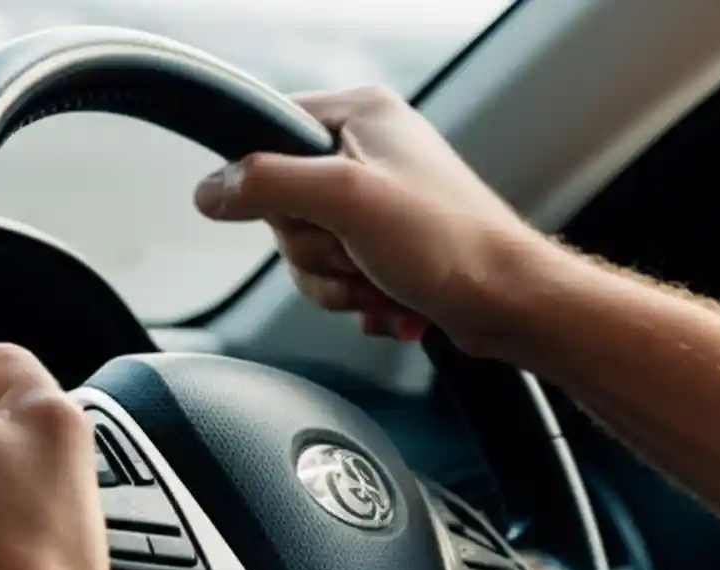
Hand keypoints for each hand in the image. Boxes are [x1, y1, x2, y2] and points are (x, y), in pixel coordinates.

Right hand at [194, 86, 549, 350]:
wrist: (510, 306)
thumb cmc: (452, 245)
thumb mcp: (346, 200)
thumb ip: (268, 185)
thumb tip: (209, 189)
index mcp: (360, 114)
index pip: (266, 132)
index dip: (270, 185)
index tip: (307, 214)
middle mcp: (367, 150)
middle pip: (281, 206)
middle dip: (316, 252)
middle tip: (359, 253)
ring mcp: (375, 201)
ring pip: (305, 252)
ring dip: (338, 284)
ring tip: (383, 282)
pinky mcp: (384, 246)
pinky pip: (333, 278)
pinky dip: (359, 300)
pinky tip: (394, 300)